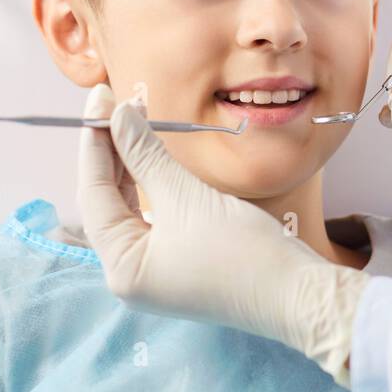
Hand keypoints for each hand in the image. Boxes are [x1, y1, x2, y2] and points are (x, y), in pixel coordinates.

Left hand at [76, 84, 367, 385]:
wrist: (297, 293)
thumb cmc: (241, 252)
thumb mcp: (187, 196)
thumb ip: (146, 154)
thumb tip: (118, 114)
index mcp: (121, 268)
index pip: (93, 194)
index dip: (95, 143)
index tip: (99, 98)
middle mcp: (131, 274)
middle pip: (109, 201)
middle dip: (113, 152)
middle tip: (117, 103)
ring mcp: (157, 271)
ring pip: (131, 207)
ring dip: (132, 165)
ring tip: (133, 122)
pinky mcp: (182, 263)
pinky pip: (155, 216)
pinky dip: (153, 184)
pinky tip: (153, 155)